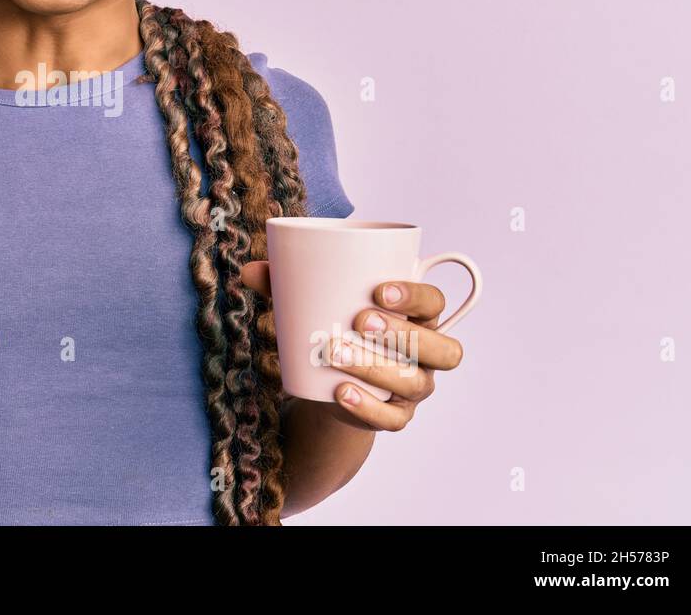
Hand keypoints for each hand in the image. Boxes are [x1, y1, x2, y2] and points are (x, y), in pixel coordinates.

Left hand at [242, 261, 464, 432]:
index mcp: (417, 317)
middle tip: (358, 320)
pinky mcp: (396, 417)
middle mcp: (426, 355)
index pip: (434, 303)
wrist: (329, 383)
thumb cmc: (333, 329)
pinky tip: (341, 392)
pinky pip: (393, 419)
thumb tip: (249, 270)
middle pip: (442, 348)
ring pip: (415, 382)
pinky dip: (367, 407)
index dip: (416, 296)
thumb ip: (287, 286)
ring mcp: (415, 388)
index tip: (379, 289)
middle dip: (403, 332)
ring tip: (335, 352)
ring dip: (376, 366)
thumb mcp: (315, 306)